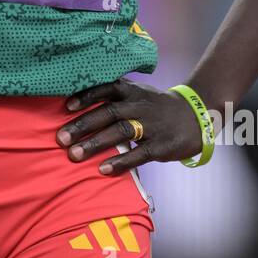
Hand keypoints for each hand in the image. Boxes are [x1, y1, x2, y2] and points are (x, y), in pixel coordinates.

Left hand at [56, 78, 202, 173]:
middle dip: (83, 124)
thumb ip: (113, 97)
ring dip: (96, 143)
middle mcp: (140, 106)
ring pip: (121, 132)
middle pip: (109, 112)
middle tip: (60, 138)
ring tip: (74, 155)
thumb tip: (75, 102)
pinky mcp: (161, 145)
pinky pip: (139, 154)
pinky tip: (103, 170)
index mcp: (132, 92)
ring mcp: (152, 126)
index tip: (66, 106)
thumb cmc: (156, 107)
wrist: (196, 117)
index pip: (107, 88)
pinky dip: (120, 162)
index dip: (87, 96)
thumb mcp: (138, 93)